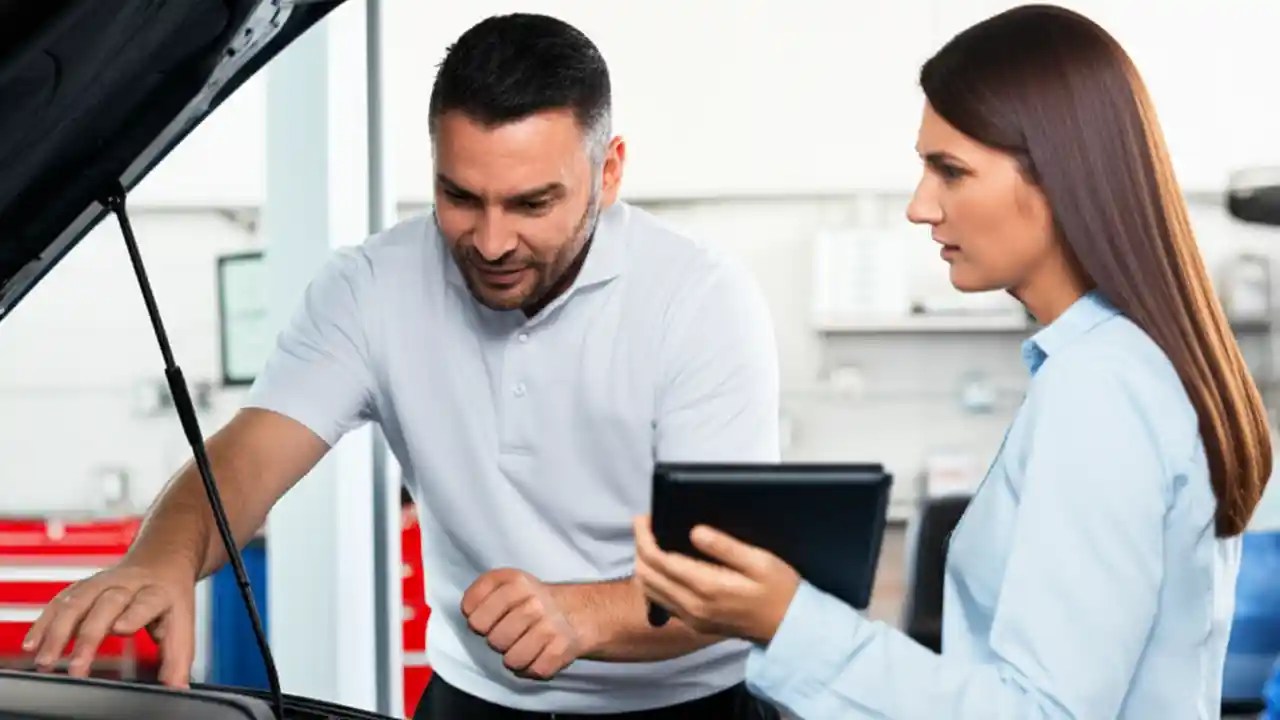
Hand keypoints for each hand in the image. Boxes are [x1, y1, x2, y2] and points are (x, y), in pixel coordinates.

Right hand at [23, 561, 195, 686]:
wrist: (161, 560)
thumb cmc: (170, 596)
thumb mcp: (182, 622)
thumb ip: (178, 656)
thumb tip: (177, 687)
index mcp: (157, 592)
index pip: (146, 601)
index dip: (134, 613)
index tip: (122, 628)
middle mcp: (128, 585)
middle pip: (108, 604)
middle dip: (89, 635)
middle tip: (77, 667)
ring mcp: (103, 583)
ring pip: (78, 602)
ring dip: (58, 632)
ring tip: (46, 660)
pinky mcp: (83, 587)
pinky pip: (60, 602)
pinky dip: (44, 623)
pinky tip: (33, 644)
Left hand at [461, 568, 594, 680]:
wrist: (576, 612)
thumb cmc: (529, 602)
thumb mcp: (505, 584)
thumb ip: (480, 594)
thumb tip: (469, 614)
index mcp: (515, 582)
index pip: (475, 614)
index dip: (477, 622)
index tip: (489, 619)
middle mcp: (534, 601)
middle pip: (494, 640)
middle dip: (497, 641)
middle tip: (510, 633)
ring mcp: (550, 625)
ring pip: (512, 660)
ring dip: (514, 658)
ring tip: (522, 646)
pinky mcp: (563, 648)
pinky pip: (533, 671)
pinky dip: (531, 669)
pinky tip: (536, 655)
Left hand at [632, 515, 799, 644]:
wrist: (789, 627)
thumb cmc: (779, 589)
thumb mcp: (760, 560)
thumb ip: (725, 546)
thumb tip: (695, 531)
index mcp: (707, 587)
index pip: (659, 559)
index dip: (645, 536)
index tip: (643, 518)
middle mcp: (693, 606)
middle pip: (646, 575)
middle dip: (639, 547)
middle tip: (645, 526)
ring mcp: (691, 619)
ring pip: (649, 591)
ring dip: (643, 565)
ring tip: (651, 542)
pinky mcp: (694, 625)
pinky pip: (661, 603)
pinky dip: (652, 582)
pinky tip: (662, 568)